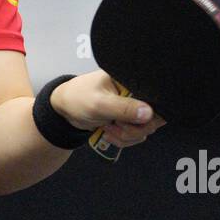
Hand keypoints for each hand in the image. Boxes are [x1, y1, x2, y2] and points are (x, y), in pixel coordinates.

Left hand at [50, 70, 167, 149]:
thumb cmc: (78, 99)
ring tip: (108, 128)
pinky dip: (123, 139)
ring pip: (144, 129)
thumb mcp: (99, 103)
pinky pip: (136, 135)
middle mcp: (135, 93)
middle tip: (116, 125)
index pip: (155, 96)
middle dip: (134, 128)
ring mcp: (132, 107)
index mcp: (130, 80)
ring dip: (126, 135)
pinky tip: (109, 132)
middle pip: (153, 117)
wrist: (64, 110)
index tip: (137, 121)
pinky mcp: (128, 120)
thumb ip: (123, 108)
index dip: (151, 113)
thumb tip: (149, 113)